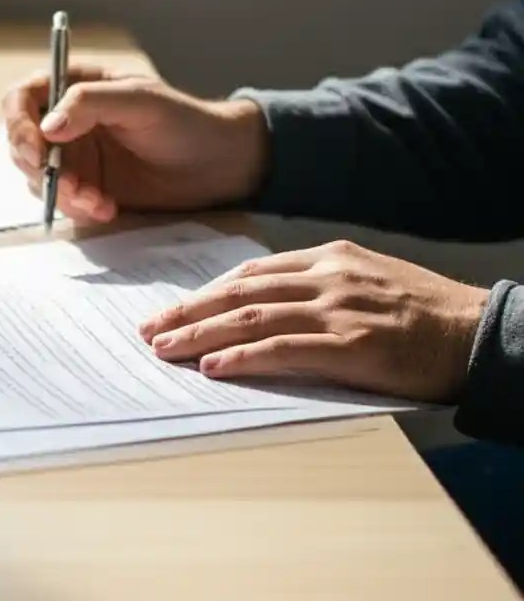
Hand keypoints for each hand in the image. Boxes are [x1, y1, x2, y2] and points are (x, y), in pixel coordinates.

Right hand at [3, 65, 269, 222]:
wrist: (219, 165)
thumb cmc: (185, 121)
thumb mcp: (140, 101)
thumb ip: (91, 104)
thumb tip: (47, 126)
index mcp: (74, 87)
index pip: (21, 98)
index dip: (18, 123)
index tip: (37, 150)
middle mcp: (66, 121)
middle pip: (21, 142)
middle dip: (40, 168)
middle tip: (72, 185)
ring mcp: (74, 157)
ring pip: (37, 178)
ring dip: (61, 193)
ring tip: (97, 200)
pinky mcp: (86, 188)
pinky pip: (63, 202)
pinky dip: (79, 209)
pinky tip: (107, 208)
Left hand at [138, 240, 490, 402]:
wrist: (478, 333)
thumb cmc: (421, 314)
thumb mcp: (365, 280)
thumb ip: (314, 286)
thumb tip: (257, 304)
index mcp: (327, 258)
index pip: (249, 273)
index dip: (204, 293)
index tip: (171, 310)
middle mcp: (327, 277)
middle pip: (238, 292)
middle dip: (187, 312)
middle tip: (147, 330)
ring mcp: (338, 309)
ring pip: (251, 318)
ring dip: (200, 335)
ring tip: (163, 350)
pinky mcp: (351, 345)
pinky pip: (284, 350)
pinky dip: (243, 358)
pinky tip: (212, 367)